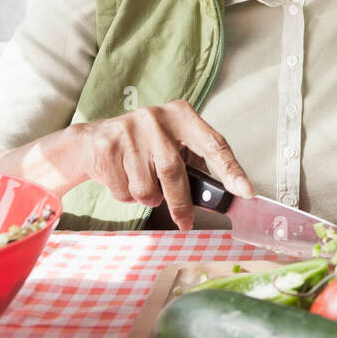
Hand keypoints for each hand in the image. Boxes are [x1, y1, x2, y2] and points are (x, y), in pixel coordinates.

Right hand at [54, 101, 252, 229]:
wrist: (92, 142)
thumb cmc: (143, 147)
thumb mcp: (170, 144)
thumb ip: (194, 163)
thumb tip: (222, 195)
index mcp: (181, 115)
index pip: (213, 144)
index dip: (230, 170)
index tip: (245, 191)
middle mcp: (156, 118)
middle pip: (174, 171)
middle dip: (180, 203)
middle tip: (185, 222)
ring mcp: (129, 131)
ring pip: (147, 186)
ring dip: (148, 197)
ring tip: (143, 185)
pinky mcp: (107, 147)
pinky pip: (124, 190)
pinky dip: (127, 196)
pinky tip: (123, 179)